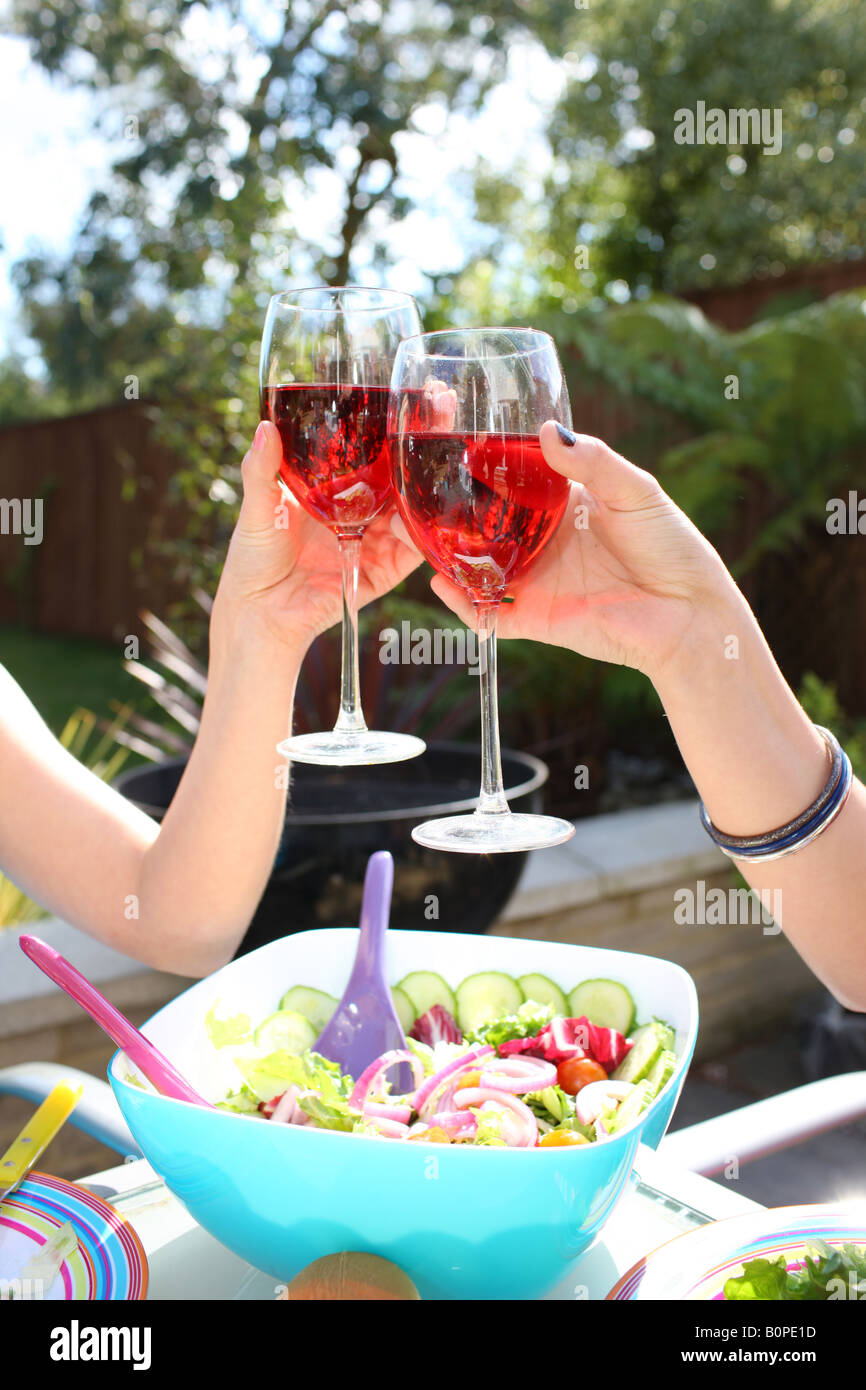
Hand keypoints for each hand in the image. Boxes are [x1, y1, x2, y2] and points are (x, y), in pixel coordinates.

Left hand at [214, 421, 420, 651]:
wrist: (258, 612)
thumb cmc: (253, 559)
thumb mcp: (257, 506)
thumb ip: (263, 470)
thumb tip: (266, 427)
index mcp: (335, 486)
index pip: (373, 448)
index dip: (394, 422)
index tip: (414, 391)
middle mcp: (362, 509)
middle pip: (403, 471)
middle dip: (426, 440)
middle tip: (443, 406)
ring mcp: (377, 539)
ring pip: (414, 506)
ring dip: (430, 481)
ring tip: (441, 452)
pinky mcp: (384, 571)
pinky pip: (412, 550)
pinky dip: (417, 532)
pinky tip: (410, 515)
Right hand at [423, 424, 735, 682]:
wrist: (688, 613)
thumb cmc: (671, 546)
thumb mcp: (634, 490)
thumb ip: (590, 462)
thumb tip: (546, 431)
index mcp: (565, 505)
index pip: (513, 482)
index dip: (483, 466)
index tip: (449, 446)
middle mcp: (544, 541)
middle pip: (486, 523)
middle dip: (451, 510)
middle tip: (413, 487)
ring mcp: (536, 580)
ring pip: (478, 566)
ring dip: (446, 553)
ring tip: (409, 529)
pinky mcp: (535, 618)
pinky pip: (488, 613)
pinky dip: (461, 602)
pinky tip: (438, 581)